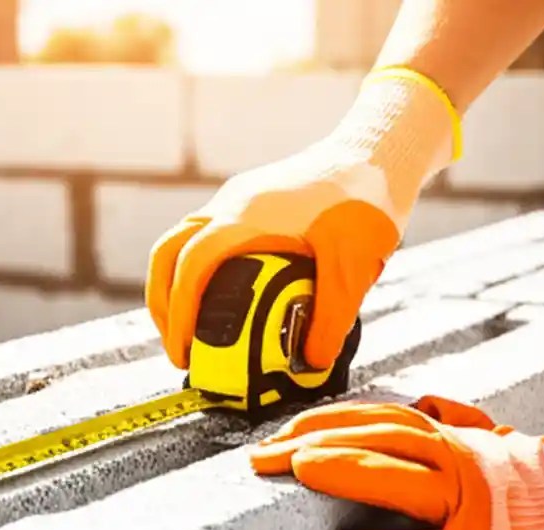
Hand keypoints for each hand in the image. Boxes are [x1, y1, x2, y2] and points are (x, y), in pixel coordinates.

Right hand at [145, 74, 456, 370]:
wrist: (381, 151)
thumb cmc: (368, 200)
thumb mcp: (354, 267)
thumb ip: (331, 319)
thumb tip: (310, 363)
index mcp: (245, 218)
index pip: (190, 265)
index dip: (178, 311)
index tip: (182, 349)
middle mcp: (231, 203)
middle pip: (168, 251)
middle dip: (162, 301)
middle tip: (177, 345)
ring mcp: (238, 198)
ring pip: (182, 239)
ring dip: (175, 283)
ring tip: (191, 327)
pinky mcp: (251, 200)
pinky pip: (206, 233)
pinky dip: (198, 267)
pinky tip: (225, 294)